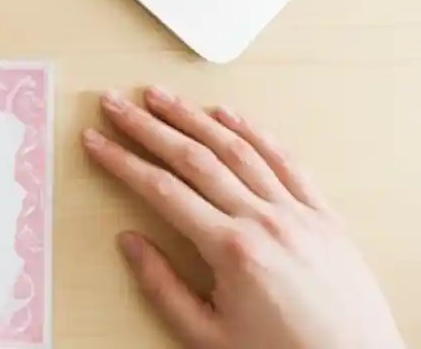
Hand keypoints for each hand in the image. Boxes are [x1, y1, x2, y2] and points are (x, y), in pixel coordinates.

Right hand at [83, 87, 403, 348]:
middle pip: (193, 158)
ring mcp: (297, 213)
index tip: (96, 141)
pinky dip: (255, 133)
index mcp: (231, 250)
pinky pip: (286, 162)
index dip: (122, 161)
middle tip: (116, 104)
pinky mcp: (324, 216)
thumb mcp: (208, 336)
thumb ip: (163, 287)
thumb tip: (130, 242)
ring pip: (237, 150)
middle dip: (148, 127)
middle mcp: (264, 220)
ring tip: (160, 96)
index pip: (161, 190)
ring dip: (193, 118)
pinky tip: (228, 114)